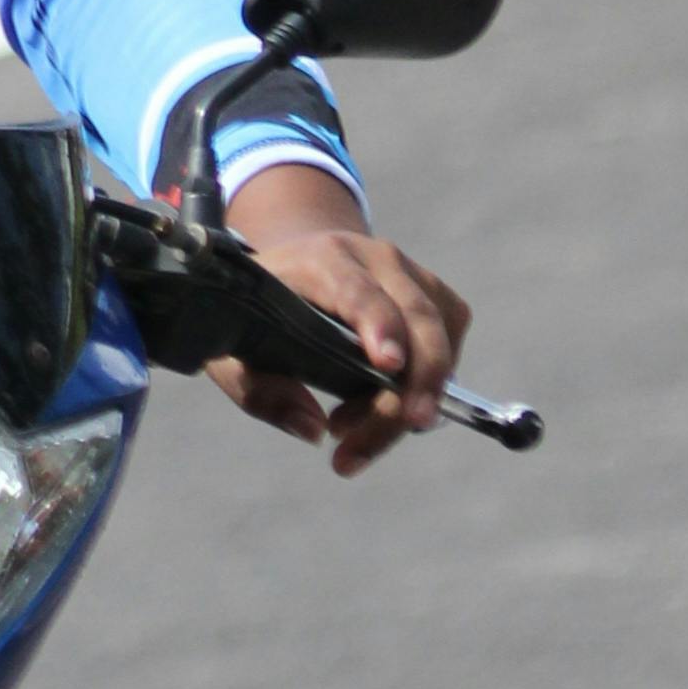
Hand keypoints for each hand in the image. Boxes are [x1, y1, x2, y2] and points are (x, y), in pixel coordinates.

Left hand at [211, 163, 470, 479]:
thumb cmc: (260, 312)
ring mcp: (410, 273)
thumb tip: (314, 431)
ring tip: (357, 431)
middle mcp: (373, 257)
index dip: (377, 324)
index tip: (388, 364)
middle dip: (420, 376)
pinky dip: (430, 382)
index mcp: (319, 261)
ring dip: (417, 392)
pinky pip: (451, 339)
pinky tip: (386, 406)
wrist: (294, 266)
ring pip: (440, 333)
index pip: (357, 290)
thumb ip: (262, 392)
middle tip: (409, 424)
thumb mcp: (236, 349)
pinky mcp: (434, 293)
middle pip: (415, 316)